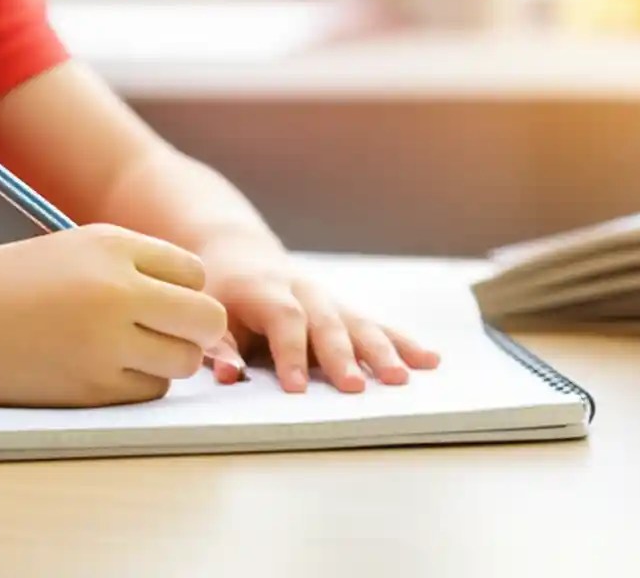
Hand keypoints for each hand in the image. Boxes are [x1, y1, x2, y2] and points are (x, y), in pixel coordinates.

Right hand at [0, 224, 227, 406]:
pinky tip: (99, 369)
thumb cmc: (10, 284)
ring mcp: (105, 345)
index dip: (183, 289)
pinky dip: (136, 384)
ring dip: (168, 359)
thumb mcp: (77, 250)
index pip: (195, 273)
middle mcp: (116, 292)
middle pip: (207, 319)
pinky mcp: (90, 390)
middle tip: (168, 332)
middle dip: (196, 329)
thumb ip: (140, 268)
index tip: (158, 298)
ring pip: (183, 361)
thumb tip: (203, 307)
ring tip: (127, 349)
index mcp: (113, 247)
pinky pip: (149, 392)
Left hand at [196, 236, 439, 392]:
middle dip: (342, 357)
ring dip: (383, 351)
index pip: (285, 321)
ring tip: (401, 378)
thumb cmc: (220, 289)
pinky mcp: (346, 309)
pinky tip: (430, 360)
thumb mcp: (209, 312)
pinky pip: (377, 326)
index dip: (291, 353)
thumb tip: (227, 376)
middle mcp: (305, 293)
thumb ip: (219, 345)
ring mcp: (330, 300)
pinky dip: (403, 343)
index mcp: (268, 290)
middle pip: (329, 324)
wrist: (239, 251)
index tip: (296, 389)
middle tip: (354, 388)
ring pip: (361, 323)